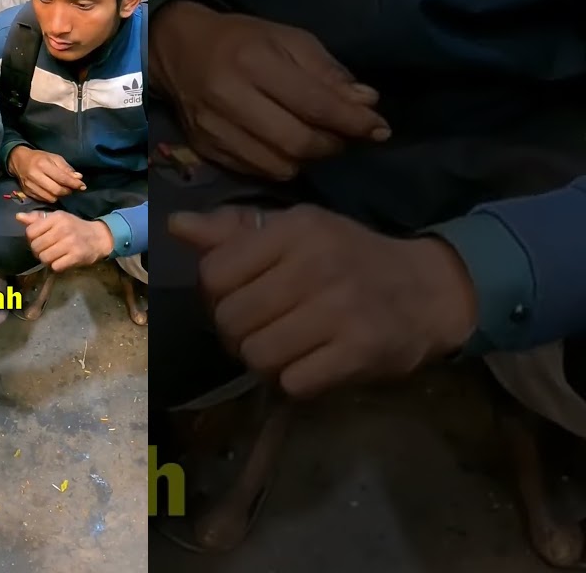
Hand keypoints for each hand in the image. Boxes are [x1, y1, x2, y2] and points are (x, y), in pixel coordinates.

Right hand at [7, 146, 85, 202]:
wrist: (19, 161)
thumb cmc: (39, 158)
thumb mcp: (54, 158)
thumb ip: (66, 168)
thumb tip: (78, 178)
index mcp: (43, 165)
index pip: (62, 178)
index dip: (74, 184)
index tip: (82, 186)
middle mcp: (35, 176)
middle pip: (57, 190)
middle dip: (67, 191)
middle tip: (71, 189)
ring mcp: (30, 186)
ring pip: (51, 198)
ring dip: (60, 196)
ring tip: (62, 190)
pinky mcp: (28, 193)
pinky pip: (44, 200)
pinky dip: (51, 197)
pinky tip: (53, 192)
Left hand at [15, 210, 112, 271]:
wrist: (98, 237)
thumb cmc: (74, 227)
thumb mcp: (57, 218)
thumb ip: (37, 219)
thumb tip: (18, 217)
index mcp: (57, 217)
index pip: (31, 231)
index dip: (32, 239)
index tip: (40, 240)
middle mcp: (63, 229)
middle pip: (36, 246)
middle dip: (39, 251)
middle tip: (47, 250)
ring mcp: (70, 243)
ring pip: (44, 257)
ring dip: (47, 260)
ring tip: (54, 256)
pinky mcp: (76, 256)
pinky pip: (55, 266)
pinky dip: (56, 266)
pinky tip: (62, 261)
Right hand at [152, 2, 390, 180]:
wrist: (177, 51)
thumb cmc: (241, 40)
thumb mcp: (289, 40)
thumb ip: (328, 73)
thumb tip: (367, 104)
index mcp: (254, 62)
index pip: (315, 105)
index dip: (353, 122)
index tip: (379, 129)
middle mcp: (230, 99)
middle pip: (298, 142)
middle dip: (333, 145)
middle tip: (345, 137)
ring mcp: (214, 130)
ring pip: (279, 166)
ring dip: (308, 160)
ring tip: (316, 142)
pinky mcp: (206, 150)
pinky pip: (257, 172)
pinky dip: (281, 165)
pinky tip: (286, 149)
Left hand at [169, 205, 477, 397]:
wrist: (431, 290)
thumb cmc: (349, 259)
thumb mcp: (296, 232)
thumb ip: (234, 232)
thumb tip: (176, 226)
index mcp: (295, 229)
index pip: (214, 273)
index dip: (217, 295)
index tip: (240, 298)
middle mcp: (317, 263)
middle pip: (231, 319)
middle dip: (238, 334)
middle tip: (261, 331)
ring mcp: (341, 308)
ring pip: (257, 354)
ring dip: (265, 361)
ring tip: (285, 349)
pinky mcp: (361, 350)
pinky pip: (293, 381)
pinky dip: (295, 381)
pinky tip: (312, 365)